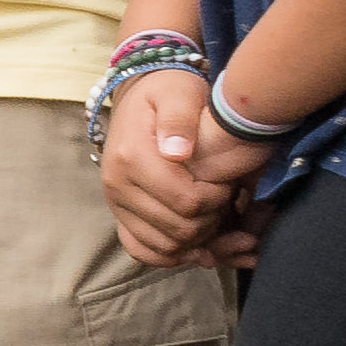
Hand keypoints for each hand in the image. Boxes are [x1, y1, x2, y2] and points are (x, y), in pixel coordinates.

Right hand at [97, 72, 262, 267]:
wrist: (137, 93)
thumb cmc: (167, 91)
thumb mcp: (179, 92)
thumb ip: (179, 118)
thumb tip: (177, 151)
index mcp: (132, 158)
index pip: (187, 202)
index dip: (218, 201)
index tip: (230, 184)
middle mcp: (117, 185)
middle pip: (178, 229)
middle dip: (212, 221)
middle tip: (225, 200)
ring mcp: (116, 202)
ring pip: (164, 246)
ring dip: (196, 240)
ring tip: (213, 216)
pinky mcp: (119, 212)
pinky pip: (141, 249)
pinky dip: (170, 253)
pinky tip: (192, 241)